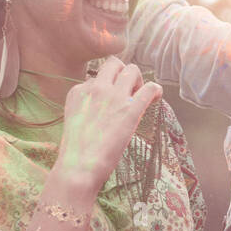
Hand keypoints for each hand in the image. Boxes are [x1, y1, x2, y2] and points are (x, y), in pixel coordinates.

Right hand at [50, 56, 162, 194]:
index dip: (108, 87)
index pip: (97, 77)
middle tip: (129, 92)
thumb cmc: (76, 152)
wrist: (79, 166)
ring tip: (140, 98)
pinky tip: (156, 98)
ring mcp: (114, 97)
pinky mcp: (131, 109)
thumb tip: (103, 110)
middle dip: (124, 73)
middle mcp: (96, 88)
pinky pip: (150, 87)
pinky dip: (156, 90)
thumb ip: (87, 108)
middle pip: (114, 63)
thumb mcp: (74, 120)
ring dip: (139, 80)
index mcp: (79, 91)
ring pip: (132, 70)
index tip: (112, 102)